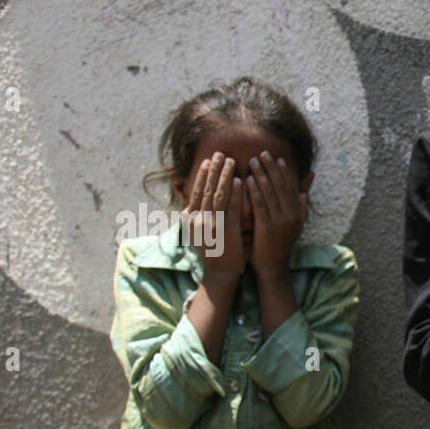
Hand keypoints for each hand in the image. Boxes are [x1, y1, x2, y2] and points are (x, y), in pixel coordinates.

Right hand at [183, 154, 243, 276]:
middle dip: (213, 170)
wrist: (220, 274)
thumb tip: (194, 200)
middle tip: (219, 153)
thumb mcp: (199, 232)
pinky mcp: (226, 231)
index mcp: (191, 219)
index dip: (202, 175)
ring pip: (218, 195)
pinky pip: (231, 208)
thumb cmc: (214, 252)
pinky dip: (234, 193)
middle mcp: (198, 220)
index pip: (196, 191)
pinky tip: (239, 181)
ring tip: (230, 161)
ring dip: (224, 176)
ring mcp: (212, 225)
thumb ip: (197, 216)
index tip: (208, 161)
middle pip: (206, 189)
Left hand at [247, 151, 309, 274]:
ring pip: (270, 192)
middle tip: (262, 153)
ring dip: (261, 174)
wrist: (273, 268)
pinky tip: (245, 179)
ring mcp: (280, 221)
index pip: (291, 187)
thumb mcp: (295, 226)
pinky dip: (253, 190)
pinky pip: (260, 204)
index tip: (276, 158)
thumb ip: (301, 208)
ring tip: (252, 161)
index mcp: (298, 213)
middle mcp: (292, 215)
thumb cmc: (280, 246)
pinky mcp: (267, 227)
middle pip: (281, 185)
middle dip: (271, 168)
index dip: (284, 171)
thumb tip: (305, 192)